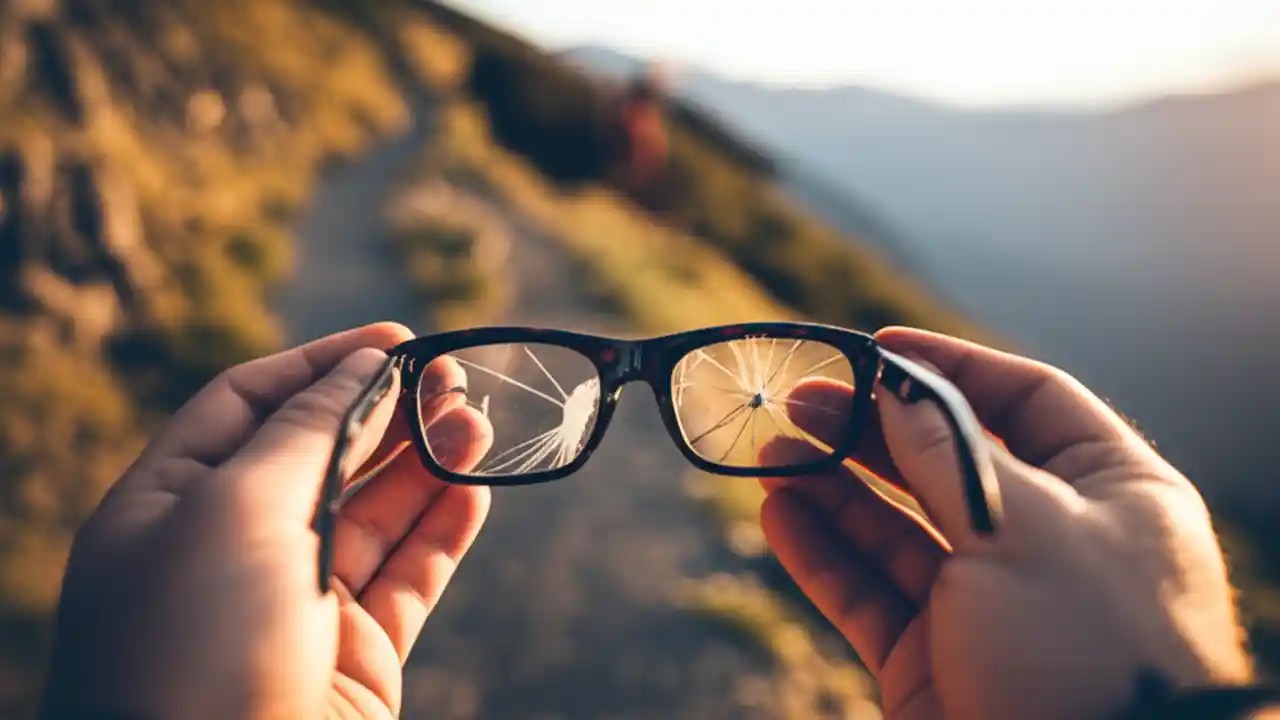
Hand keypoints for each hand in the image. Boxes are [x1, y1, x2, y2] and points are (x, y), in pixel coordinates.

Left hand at [43, 323, 492, 718]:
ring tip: (478, 424)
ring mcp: (296, 605)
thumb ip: (306, 431)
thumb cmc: (195, 654)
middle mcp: (231, 551)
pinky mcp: (353, 655)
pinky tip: (476, 490)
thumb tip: (361, 366)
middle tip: (455, 377)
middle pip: (322, 454)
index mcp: (170, 507)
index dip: (324, 364)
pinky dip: (444, 532)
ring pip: (375, 514)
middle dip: (389, 410)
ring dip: (428, 464)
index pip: (249, 404)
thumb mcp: (235, 513)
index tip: (397, 338)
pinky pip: (408, 578)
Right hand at [760, 327, 1251, 719]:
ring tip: (770, 453)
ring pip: (896, 529)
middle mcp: (1050, 542)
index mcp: (1111, 492)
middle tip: (799, 398)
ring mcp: (989, 605)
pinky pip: (870, 594)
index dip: (949, 367)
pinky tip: (778, 513)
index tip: (876, 346)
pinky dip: (822, 554)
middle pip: (944, 461)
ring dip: (832, 489)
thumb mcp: (1021, 526)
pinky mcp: (937, 661)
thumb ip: (944, 451)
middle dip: (870, 428)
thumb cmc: (1088, 651)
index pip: (1026, 399)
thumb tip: (894, 385)